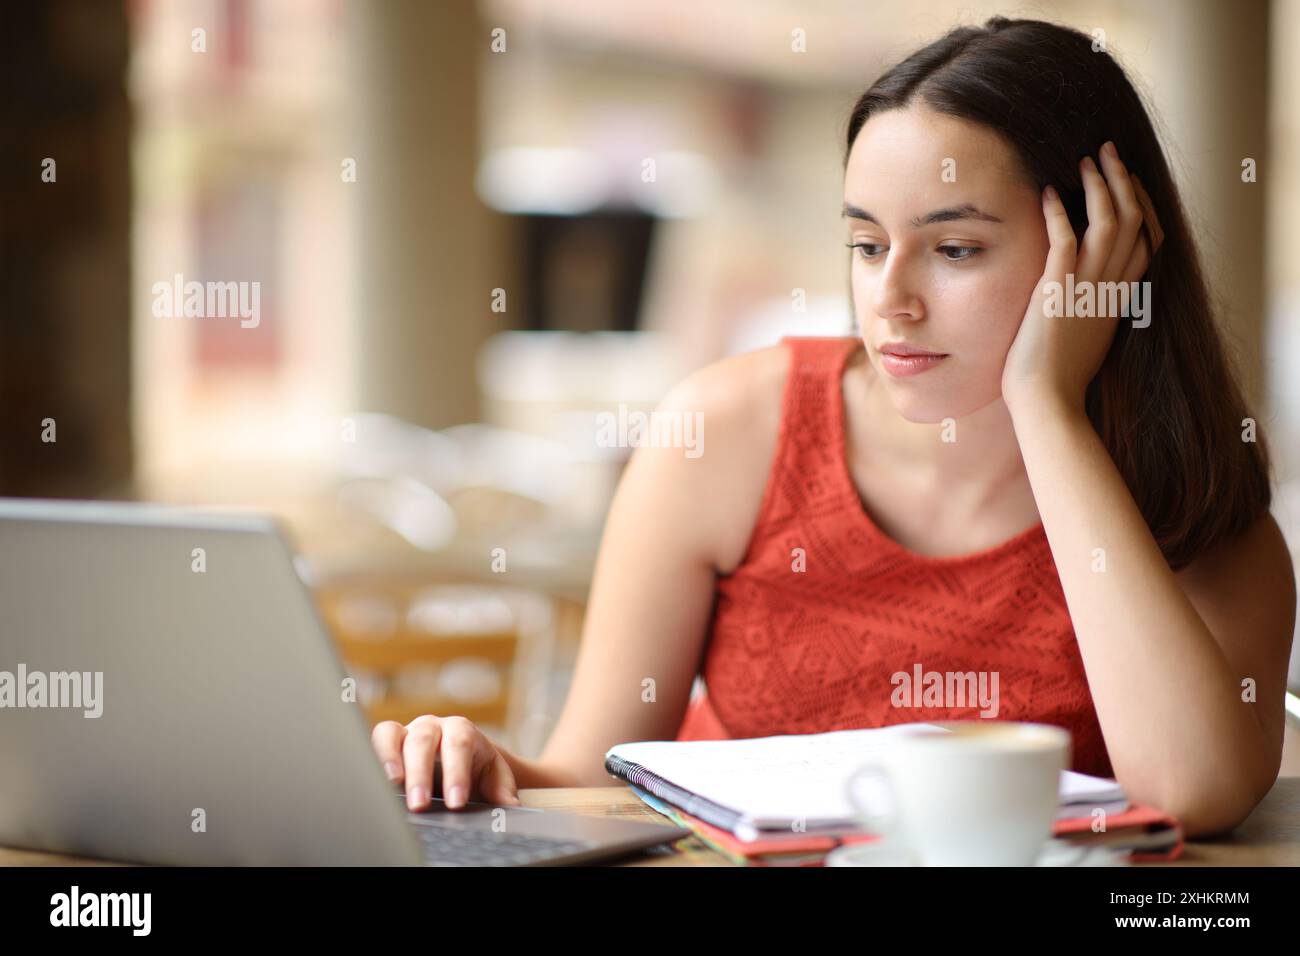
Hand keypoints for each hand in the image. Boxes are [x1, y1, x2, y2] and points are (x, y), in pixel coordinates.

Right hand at [372, 714, 521, 810]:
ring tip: (390, 785)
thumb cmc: (477, 768)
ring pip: (391, 733)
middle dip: (420, 774)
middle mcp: (431, 726)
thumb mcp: (495, 776)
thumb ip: (502, 788)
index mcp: (461, 730)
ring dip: (388, 759)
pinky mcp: (386, 744)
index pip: (458, 745)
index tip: (456, 802)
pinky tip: (372, 781)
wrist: (463, 757)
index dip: (456, 773)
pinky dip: (371, 757)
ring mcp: (406, 732)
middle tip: (420, 804)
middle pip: (422, 740)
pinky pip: (374, 742)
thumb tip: (508, 804)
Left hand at [1002, 142, 1154, 414]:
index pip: (1145, 244)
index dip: (1142, 208)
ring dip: (1100, 187)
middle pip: (1134, 223)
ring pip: (1109, 223)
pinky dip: (1059, 214)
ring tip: (1087, 160)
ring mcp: (1086, 290)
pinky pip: (1065, 242)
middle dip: (1124, 182)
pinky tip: (1049, 193)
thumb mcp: (1082, 341)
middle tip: (1109, 152)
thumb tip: (1074, 304)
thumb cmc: (1055, 382)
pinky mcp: (1057, 293)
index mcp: (1118, 301)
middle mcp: (1109, 290)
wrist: (1048, 404)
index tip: (1129, 184)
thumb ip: (1086, 315)